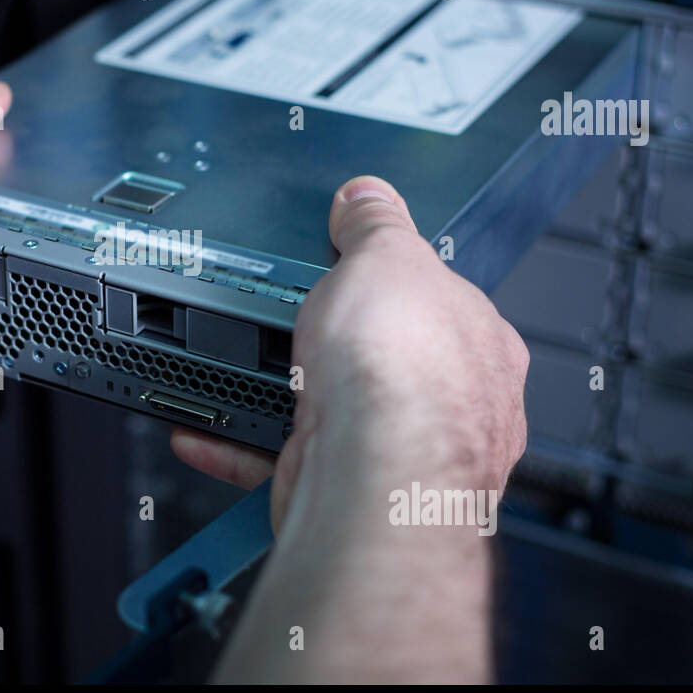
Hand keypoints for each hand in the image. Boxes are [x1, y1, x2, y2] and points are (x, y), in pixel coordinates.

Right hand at [171, 175, 528, 534]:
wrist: (372, 471)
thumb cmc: (403, 372)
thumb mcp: (386, 254)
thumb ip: (375, 226)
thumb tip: (369, 198)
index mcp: (481, 343)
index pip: (438, 301)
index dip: (389, 284)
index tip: (347, 277)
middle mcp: (454, 409)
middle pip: (386, 364)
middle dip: (335, 349)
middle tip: (290, 326)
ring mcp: (403, 458)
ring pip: (337, 418)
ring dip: (283, 399)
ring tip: (241, 373)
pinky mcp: (349, 494)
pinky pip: (288, 465)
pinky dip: (241, 450)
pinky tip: (210, 434)